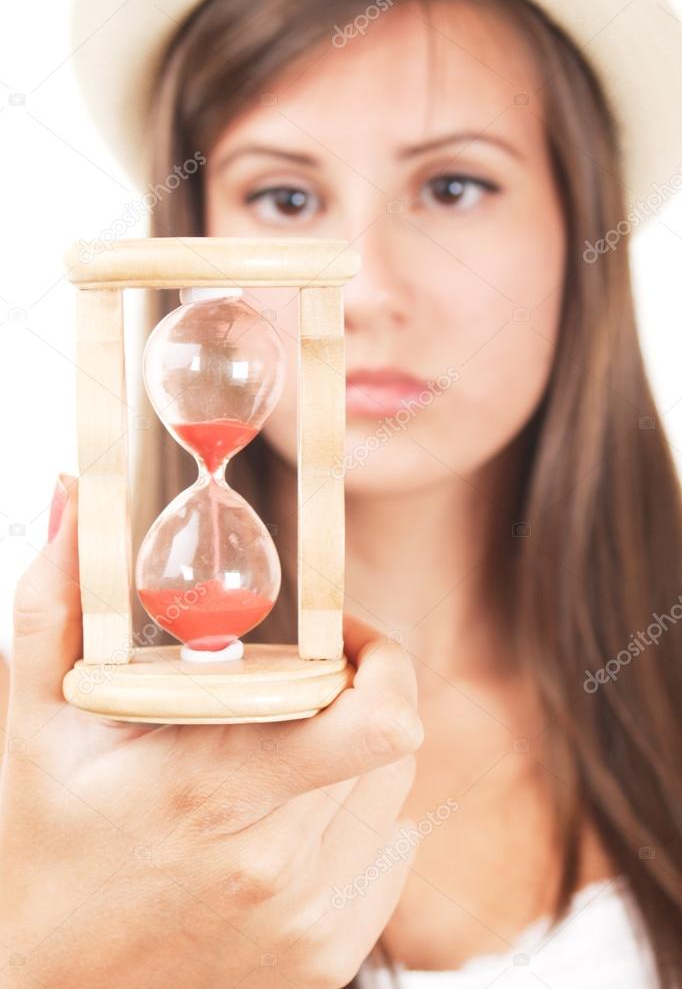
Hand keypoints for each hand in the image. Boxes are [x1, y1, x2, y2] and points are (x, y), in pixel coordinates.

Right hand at [0, 475, 422, 988]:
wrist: (51, 985)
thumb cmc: (49, 841)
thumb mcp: (39, 719)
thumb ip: (60, 599)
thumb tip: (72, 495)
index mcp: (215, 789)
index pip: (375, 722)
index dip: (384, 660)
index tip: (343, 636)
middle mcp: (276, 865)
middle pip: (391, 742)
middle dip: (356, 694)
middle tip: (300, 683)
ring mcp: (307, 922)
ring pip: (394, 793)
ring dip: (356, 753)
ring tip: (284, 749)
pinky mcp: (324, 960)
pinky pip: (389, 853)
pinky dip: (357, 818)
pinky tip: (289, 818)